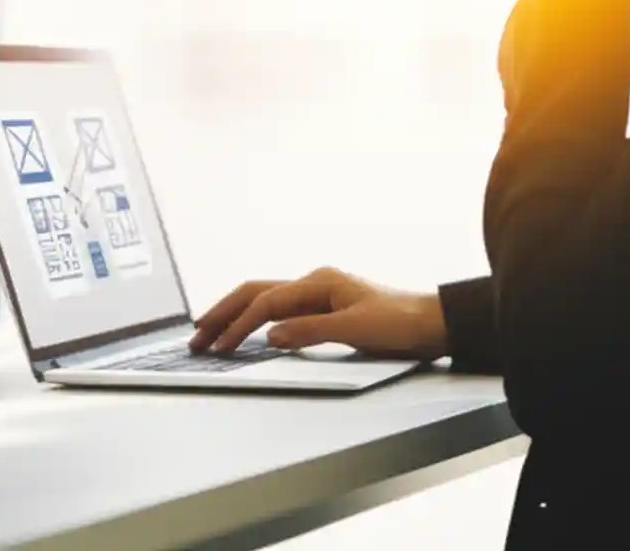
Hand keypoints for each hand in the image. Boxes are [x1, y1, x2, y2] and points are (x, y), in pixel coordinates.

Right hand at [189, 267, 449, 359]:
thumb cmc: (401, 323)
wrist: (433, 324)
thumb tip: (270, 335)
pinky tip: (245, 333)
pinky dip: (255, 321)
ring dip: (235, 316)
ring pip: (264, 300)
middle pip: (255, 293)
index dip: (239, 325)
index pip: (265, 303)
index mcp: (318, 282)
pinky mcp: (324, 309)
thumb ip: (309, 330)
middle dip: (223, 313)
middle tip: (196, 336)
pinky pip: (279, 311)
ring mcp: (318, 295)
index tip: (219, 347)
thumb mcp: (355, 330)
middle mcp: (314, 284)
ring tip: (210, 333)